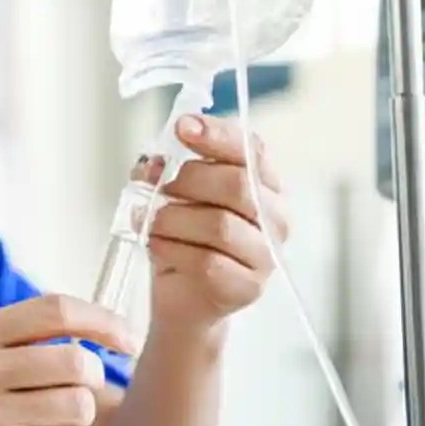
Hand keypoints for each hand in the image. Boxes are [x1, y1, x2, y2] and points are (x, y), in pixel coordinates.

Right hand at [0, 295, 135, 425]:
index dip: (102, 320)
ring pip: (79, 405)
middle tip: (81, 384)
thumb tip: (103, 331)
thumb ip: (26, 332)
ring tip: (54, 414)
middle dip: (93, 375)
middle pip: (76, 362)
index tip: (126, 337)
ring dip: (80, 410)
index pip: (56, 311)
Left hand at [140, 113, 290, 331]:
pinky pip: (207, 262)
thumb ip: (162, 172)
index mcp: (262, 184)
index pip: (251, 149)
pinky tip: (155, 245)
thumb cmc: (183, 240)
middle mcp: (274, 217)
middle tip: (158, 187)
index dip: (217, 135)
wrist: (182, 298)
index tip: (183, 127)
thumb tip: (152, 162)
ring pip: (220, 225)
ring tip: (150, 221)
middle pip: (237, 184)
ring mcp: (265, 255)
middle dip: (188, 180)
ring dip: (173, 219)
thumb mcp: (168, 196)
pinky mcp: (247, 288)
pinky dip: (171, 249)